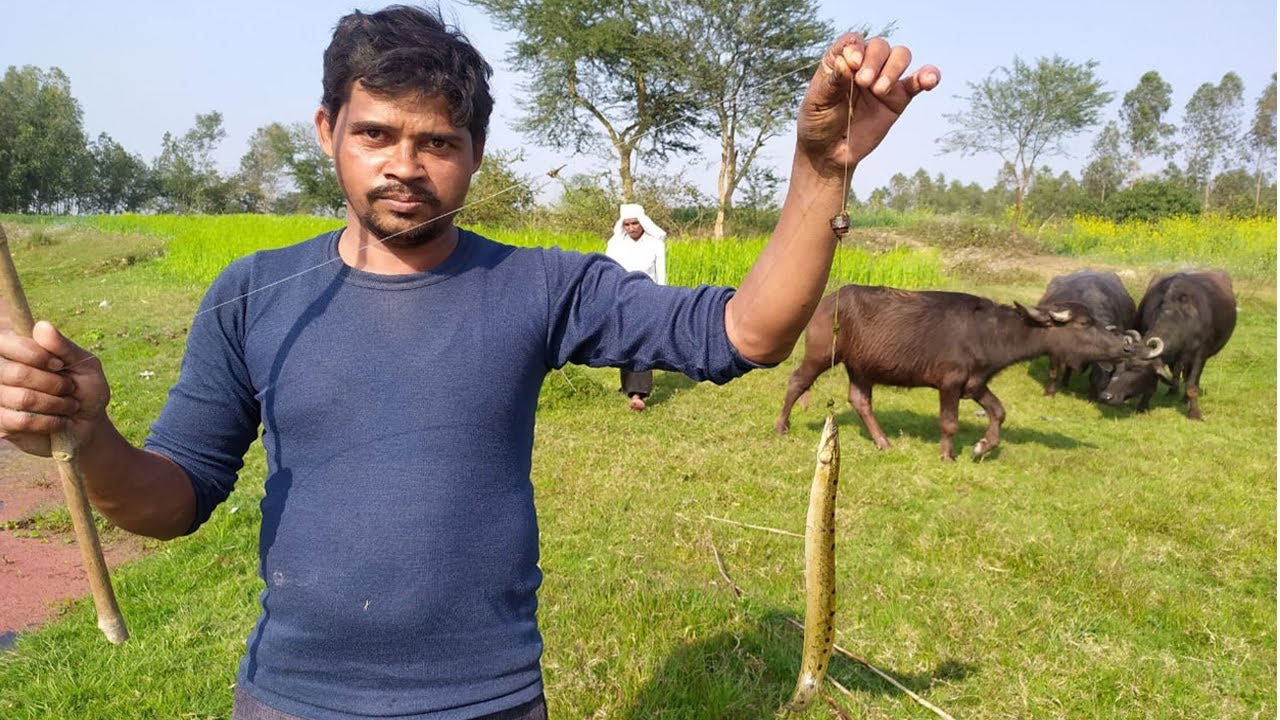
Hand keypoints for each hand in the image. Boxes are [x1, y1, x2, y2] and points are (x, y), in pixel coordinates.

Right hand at [0, 321, 110, 455]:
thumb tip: (42, 326)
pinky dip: (50, 421)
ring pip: (23, 398)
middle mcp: (0, 371)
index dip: (36, 355)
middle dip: (53, 384)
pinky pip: (22, 421)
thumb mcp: (84, 365)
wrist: (88, 424)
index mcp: (15, 351)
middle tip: (69, 388)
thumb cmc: (85, 389)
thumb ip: (64, 346)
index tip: (60, 365)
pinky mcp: (1, 423)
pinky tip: (60, 421)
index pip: (6, 343)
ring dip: (56, 404)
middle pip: (17, 373)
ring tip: (69, 405)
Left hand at [796, 33, 939, 177]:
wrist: (829, 154)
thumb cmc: (818, 124)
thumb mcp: (817, 103)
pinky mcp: (898, 99)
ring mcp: (883, 81)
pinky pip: (918, 81)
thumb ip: (832, 82)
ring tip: (880, 90)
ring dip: (894, 68)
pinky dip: (928, 76)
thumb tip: (846, 62)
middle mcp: (864, 66)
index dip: (856, 48)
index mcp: (841, 62)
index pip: (853, 42)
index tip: (853, 65)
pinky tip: (930, 80)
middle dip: (874, 60)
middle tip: (863, 83)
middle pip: (880, 46)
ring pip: (900, 56)